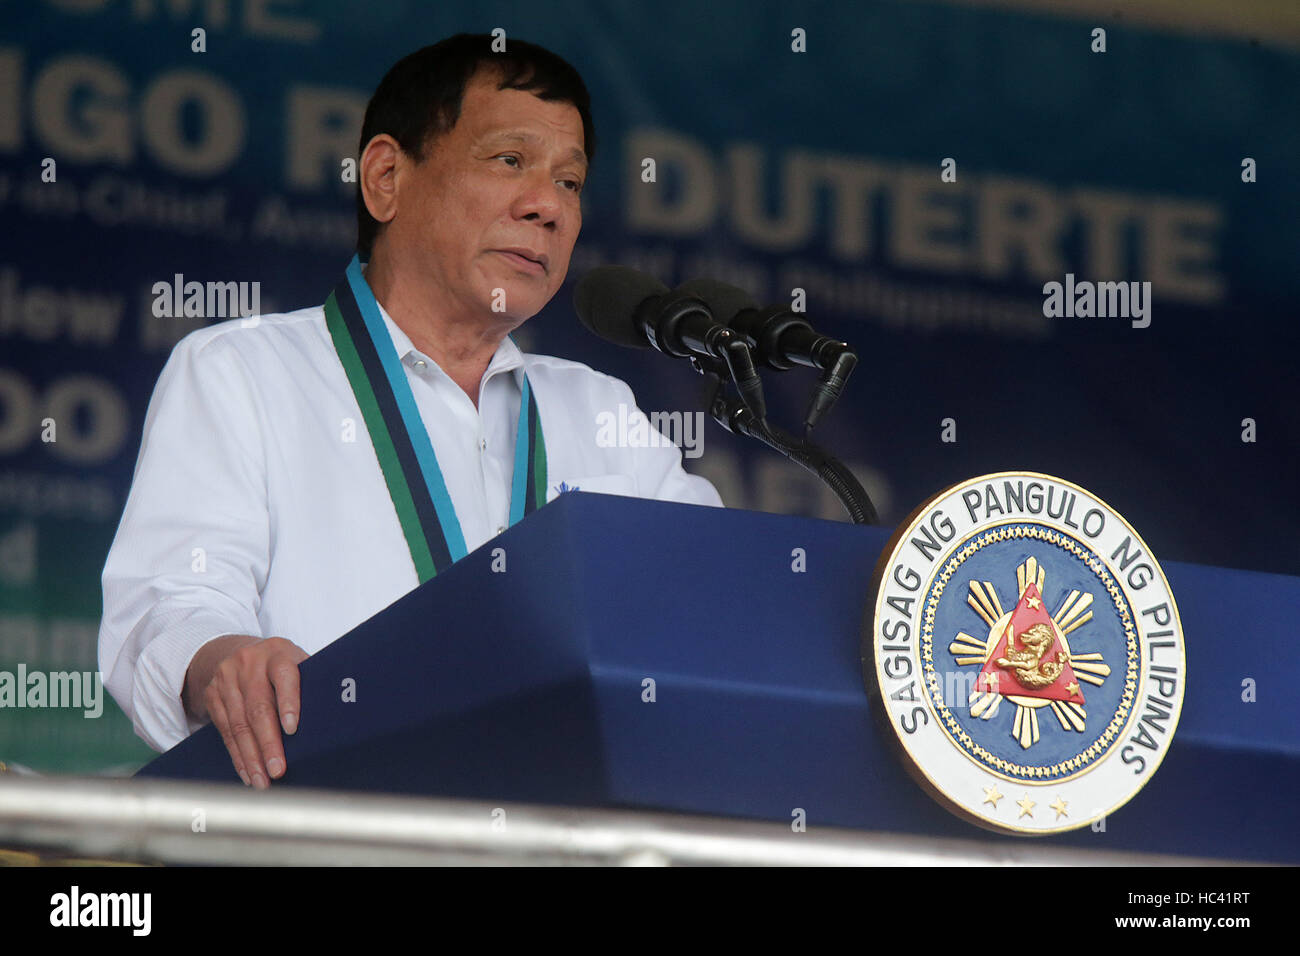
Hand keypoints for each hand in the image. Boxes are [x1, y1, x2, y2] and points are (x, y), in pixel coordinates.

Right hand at [183, 635, 307, 788]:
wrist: (238, 652)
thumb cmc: (279, 665)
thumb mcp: (296, 662)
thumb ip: (308, 684)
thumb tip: (330, 720)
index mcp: (278, 653)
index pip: (285, 677)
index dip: (289, 703)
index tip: (292, 730)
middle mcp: (250, 663)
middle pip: (258, 708)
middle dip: (268, 743)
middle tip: (277, 769)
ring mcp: (227, 679)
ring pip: (238, 724)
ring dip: (251, 757)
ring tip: (262, 780)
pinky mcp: (212, 695)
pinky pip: (224, 730)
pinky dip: (237, 755)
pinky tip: (247, 771)